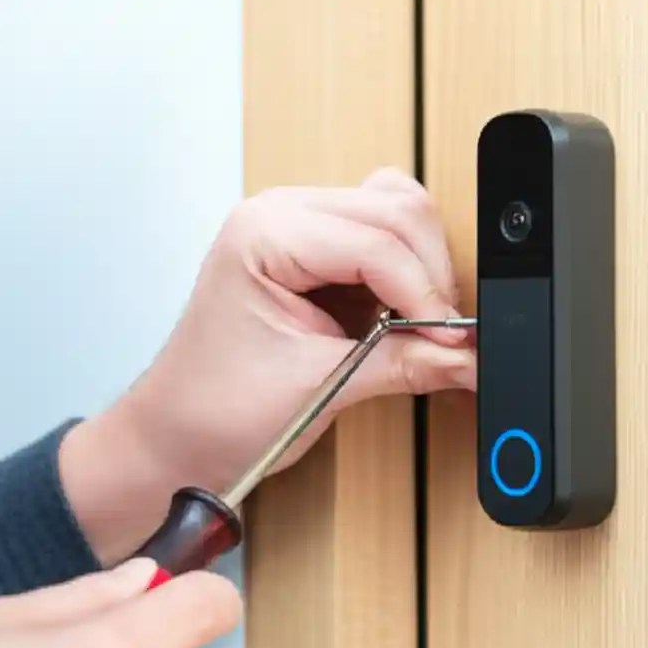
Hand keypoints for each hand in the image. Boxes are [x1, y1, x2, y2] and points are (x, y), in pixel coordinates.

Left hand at [59, 167, 475, 562]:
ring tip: (420, 327)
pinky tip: (401, 313)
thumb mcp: (321, 387)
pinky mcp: (316, 247)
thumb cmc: (217, 410)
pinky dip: (408, 269)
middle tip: (443, 337)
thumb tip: (470, 357)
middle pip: (397, 211)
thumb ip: (405, 364)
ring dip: (423, 267)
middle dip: (430, 276)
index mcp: (265, 233)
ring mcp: (298, 223)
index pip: (376, 242)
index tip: (450, 341)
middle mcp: (280, 212)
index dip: (424, 293)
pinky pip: (384, 234)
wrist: (177, 436)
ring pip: (398, 213)